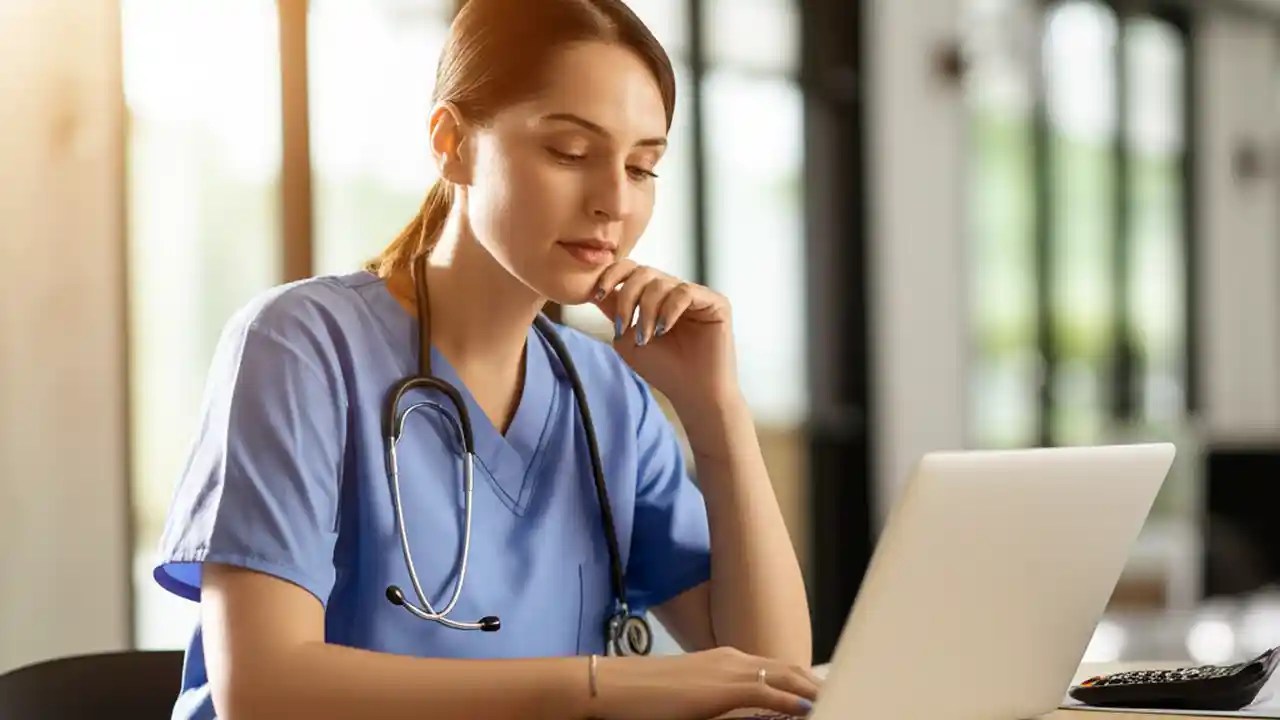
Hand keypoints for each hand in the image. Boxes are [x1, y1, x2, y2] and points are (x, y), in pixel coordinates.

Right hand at [586, 647, 819, 719]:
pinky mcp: (722, 687)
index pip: (777, 668)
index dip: (803, 679)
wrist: (615, 686)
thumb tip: (746, 714)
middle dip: (816, 683)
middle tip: (846, 694)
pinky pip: (766, 693)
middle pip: (788, 669)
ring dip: (812, 690)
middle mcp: (733, 659)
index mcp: (728, 660)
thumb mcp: (693, 697)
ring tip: (839, 700)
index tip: (824, 691)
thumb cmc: (647, 696)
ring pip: (784, 677)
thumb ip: (723, 702)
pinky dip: (791, 700)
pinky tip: (809, 710)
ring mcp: (728, 670)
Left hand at [589, 260, 738, 415]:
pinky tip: (663, 330)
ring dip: (646, 311)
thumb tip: (592, 286)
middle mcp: (675, 291)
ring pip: (661, 283)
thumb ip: (613, 311)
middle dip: (627, 298)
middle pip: (642, 272)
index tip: (597, 294)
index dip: (611, 275)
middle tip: (623, 328)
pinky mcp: (715, 302)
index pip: (631, 270)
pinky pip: (684, 292)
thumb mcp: (626, 338)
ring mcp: (696, 295)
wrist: (691, 393)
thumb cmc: (662, 369)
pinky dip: (668, 311)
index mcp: (655, 296)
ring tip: (646, 338)